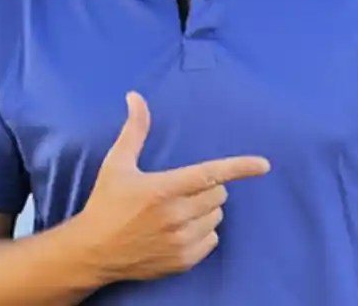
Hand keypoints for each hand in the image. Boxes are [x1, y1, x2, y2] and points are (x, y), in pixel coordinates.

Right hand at [75, 91, 270, 282]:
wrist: (93, 251)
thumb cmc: (105, 204)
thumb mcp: (117, 164)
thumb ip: (134, 130)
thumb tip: (135, 97)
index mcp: (162, 189)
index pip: (210, 174)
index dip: (240, 168)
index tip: (263, 165)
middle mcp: (176, 216)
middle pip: (218, 194)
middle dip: (208, 188)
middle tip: (183, 188)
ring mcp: (181, 240)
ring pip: (216, 217)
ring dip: (206, 210)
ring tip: (179, 210)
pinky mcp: (183, 260)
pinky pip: (212, 240)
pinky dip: (203, 232)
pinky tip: (180, 229)